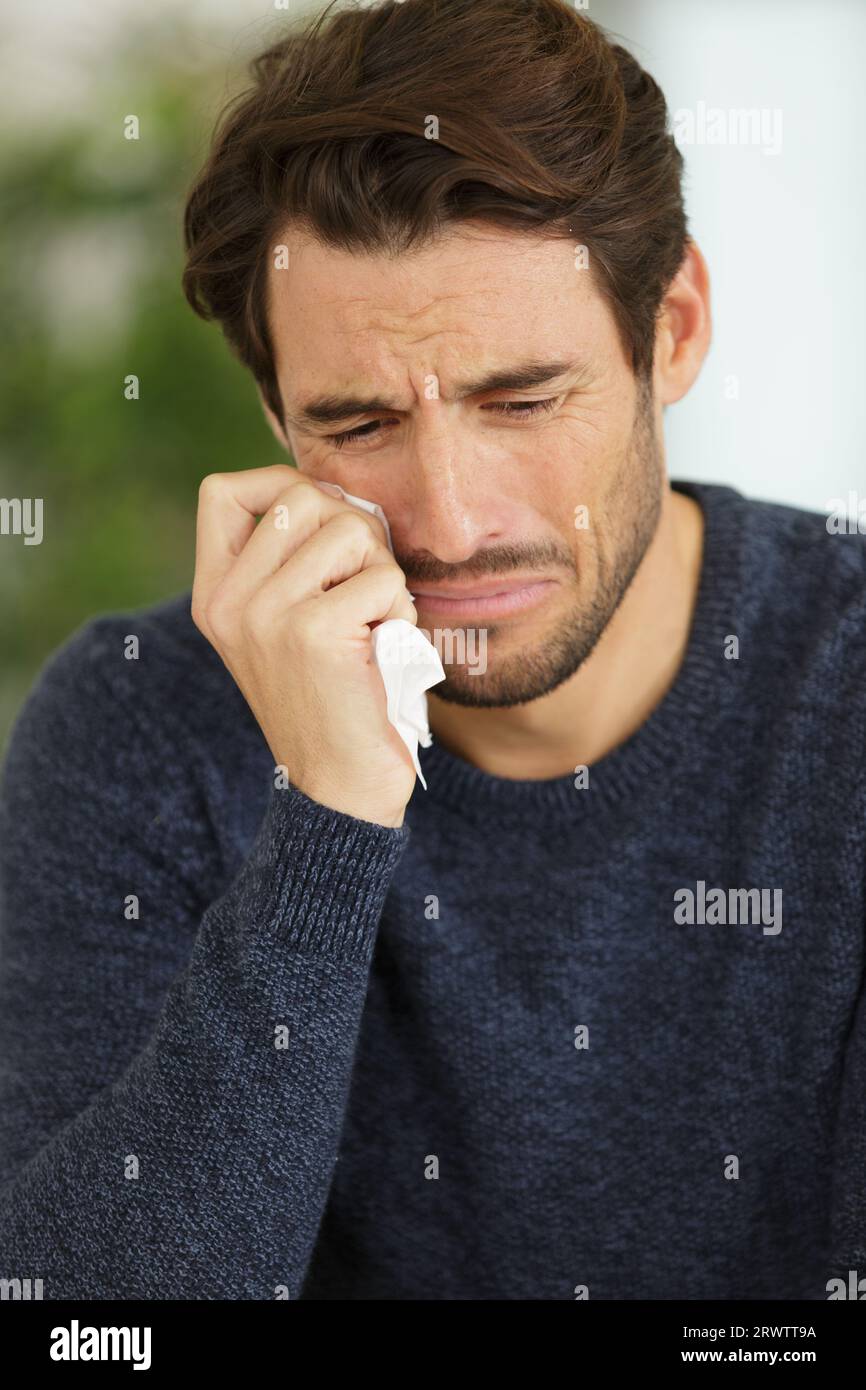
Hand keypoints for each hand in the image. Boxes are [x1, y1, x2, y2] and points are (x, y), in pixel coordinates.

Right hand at [191, 464, 418, 826]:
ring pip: (349, 529)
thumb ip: (292, 560)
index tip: (322, 531)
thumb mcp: (290, 625)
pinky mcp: (312, 632)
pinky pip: (382, 578)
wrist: (340, 789)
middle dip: (355, 531)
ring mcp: (265, 615)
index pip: (222, 492)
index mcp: (214, 596)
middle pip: (302, 497)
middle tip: (367, 588)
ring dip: (382, 573)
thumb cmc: (336, 697)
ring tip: (375, 622)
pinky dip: (401, 611)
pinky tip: (386, 651)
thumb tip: (338, 492)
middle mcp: (228, 601)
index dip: (280, 487)